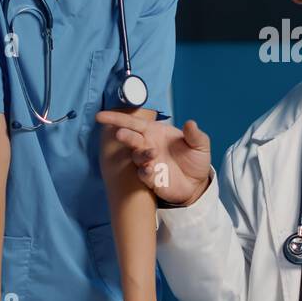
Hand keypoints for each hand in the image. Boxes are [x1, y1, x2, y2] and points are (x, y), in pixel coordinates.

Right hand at [96, 111, 211, 205]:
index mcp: (156, 132)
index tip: (100, 116)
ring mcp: (148, 162)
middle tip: (120, 134)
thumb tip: (190, 123)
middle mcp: (148, 145)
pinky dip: (145, 170)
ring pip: (137, 156)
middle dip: (124, 135)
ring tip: (151, 154)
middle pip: (131, 138)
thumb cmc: (195, 160)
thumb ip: (195, 135)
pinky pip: (143, 173)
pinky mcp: (150, 178)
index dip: (117, 118)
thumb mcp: (200, 145)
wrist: (197, 184)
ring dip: (141, 154)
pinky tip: (151, 169)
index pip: (134, 123)